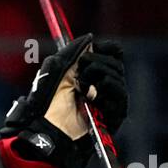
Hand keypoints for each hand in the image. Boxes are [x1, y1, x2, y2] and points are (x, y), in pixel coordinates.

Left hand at [0, 35, 127, 167]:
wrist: (46, 128)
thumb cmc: (46, 103)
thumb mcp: (56, 69)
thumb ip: (72, 52)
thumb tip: (91, 39)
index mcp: (91, 75)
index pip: (112, 54)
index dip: (106, 48)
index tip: (94, 47)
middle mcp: (103, 87)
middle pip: (116, 62)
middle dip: (97, 61)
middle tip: (80, 73)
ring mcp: (110, 102)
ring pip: (118, 75)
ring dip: (100, 73)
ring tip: (82, 87)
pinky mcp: (114, 116)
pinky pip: (121, 94)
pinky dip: (108, 87)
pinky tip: (93, 93)